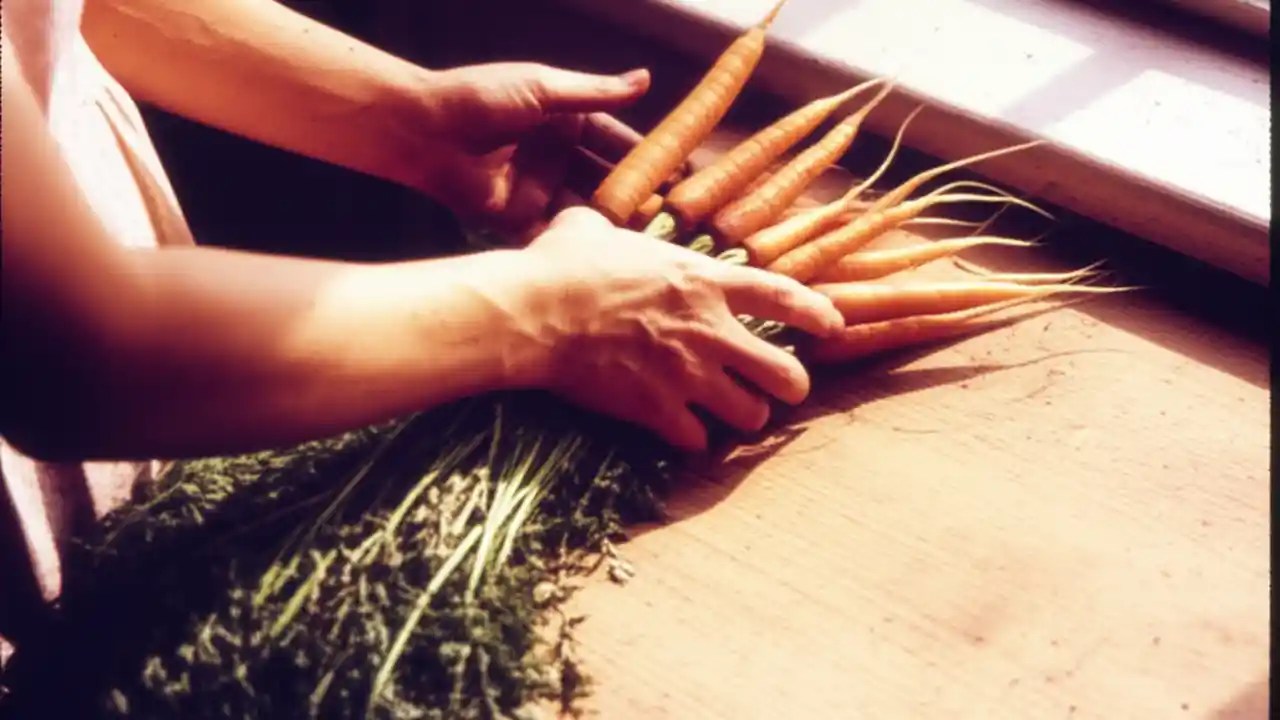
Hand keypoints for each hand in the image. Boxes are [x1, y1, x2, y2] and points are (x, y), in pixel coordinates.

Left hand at [415, 62, 663, 240]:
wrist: (424, 129)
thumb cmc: (482, 98)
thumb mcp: (544, 89)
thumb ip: (595, 93)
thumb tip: (645, 80)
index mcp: (565, 121)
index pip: (615, 141)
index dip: (646, 156)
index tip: (680, 174)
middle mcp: (556, 156)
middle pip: (604, 179)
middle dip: (635, 196)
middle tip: (673, 216)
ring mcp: (538, 189)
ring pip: (584, 209)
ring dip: (611, 223)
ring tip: (647, 241)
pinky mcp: (517, 219)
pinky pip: (552, 233)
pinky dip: (576, 243)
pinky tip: (606, 257)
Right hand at [516, 207, 843, 450]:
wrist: (535, 312)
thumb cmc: (562, 264)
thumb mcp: (594, 228)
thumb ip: (612, 230)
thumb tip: (589, 225)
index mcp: (704, 281)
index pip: (782, 297)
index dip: (815, 314)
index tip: (831, 326)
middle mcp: (709, 330)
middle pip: (785, 373)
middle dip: (791, 385)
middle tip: (782, 388)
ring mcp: (686, 375)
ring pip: (750, 415)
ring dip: (745, 416)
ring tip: (732, 414)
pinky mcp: (657, 410)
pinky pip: (698, 440)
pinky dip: (695, 439)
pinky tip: (684, 433)